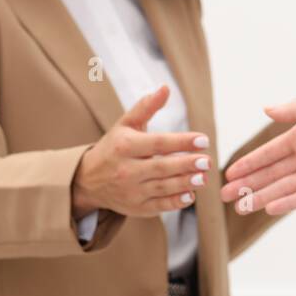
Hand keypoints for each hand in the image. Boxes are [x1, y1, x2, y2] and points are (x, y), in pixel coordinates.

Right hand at [72, 85, 210, 217]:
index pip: (157, 143)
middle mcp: (126, 169)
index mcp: (124, 146)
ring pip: (162, 187)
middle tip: (208, 161)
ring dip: (185, 183)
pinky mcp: (136, 208)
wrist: (88, 180)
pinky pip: (159, 206)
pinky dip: (175, 202)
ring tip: (204, 177)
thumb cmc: (114, 147)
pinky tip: (190, 195)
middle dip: (186, 164)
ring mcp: (131, 191)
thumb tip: (166, 88)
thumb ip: (146, 106)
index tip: (203, 140)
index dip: (181, 142)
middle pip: (161, 167)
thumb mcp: (125, 124)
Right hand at [218, 97, 295, 214]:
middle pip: (270, 174)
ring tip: (240, 207)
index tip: (227, 174)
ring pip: (283, 188)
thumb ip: (293, 111)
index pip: (268, 153)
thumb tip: (264, 110)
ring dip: (261, 197)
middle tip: (223, 196)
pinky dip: (287, 202)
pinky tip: (269, 208)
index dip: (248, 164)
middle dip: (247, 185)